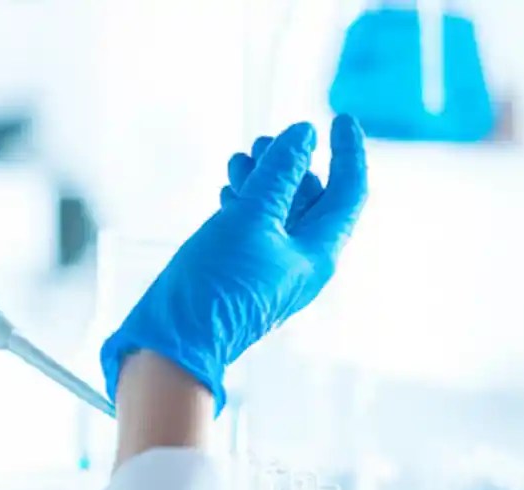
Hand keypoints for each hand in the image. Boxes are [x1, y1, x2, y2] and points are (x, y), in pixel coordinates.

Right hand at [101, 115, 368, 413]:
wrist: (174, 338)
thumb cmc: (216, 283)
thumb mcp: (250, 217)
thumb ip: (279, 173)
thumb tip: (303, 135)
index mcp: (318, 254)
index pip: (349, 193)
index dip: (348, 152)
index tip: (339, 118)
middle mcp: (300, 262)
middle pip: (311, 199)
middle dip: (290, 164)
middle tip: (263, 141)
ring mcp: (269, 269)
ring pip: (277, 212)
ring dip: (263, 179)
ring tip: (239, 158)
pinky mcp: (241, 273)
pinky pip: (253, 229)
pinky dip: (245, 202)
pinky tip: (229, 188)